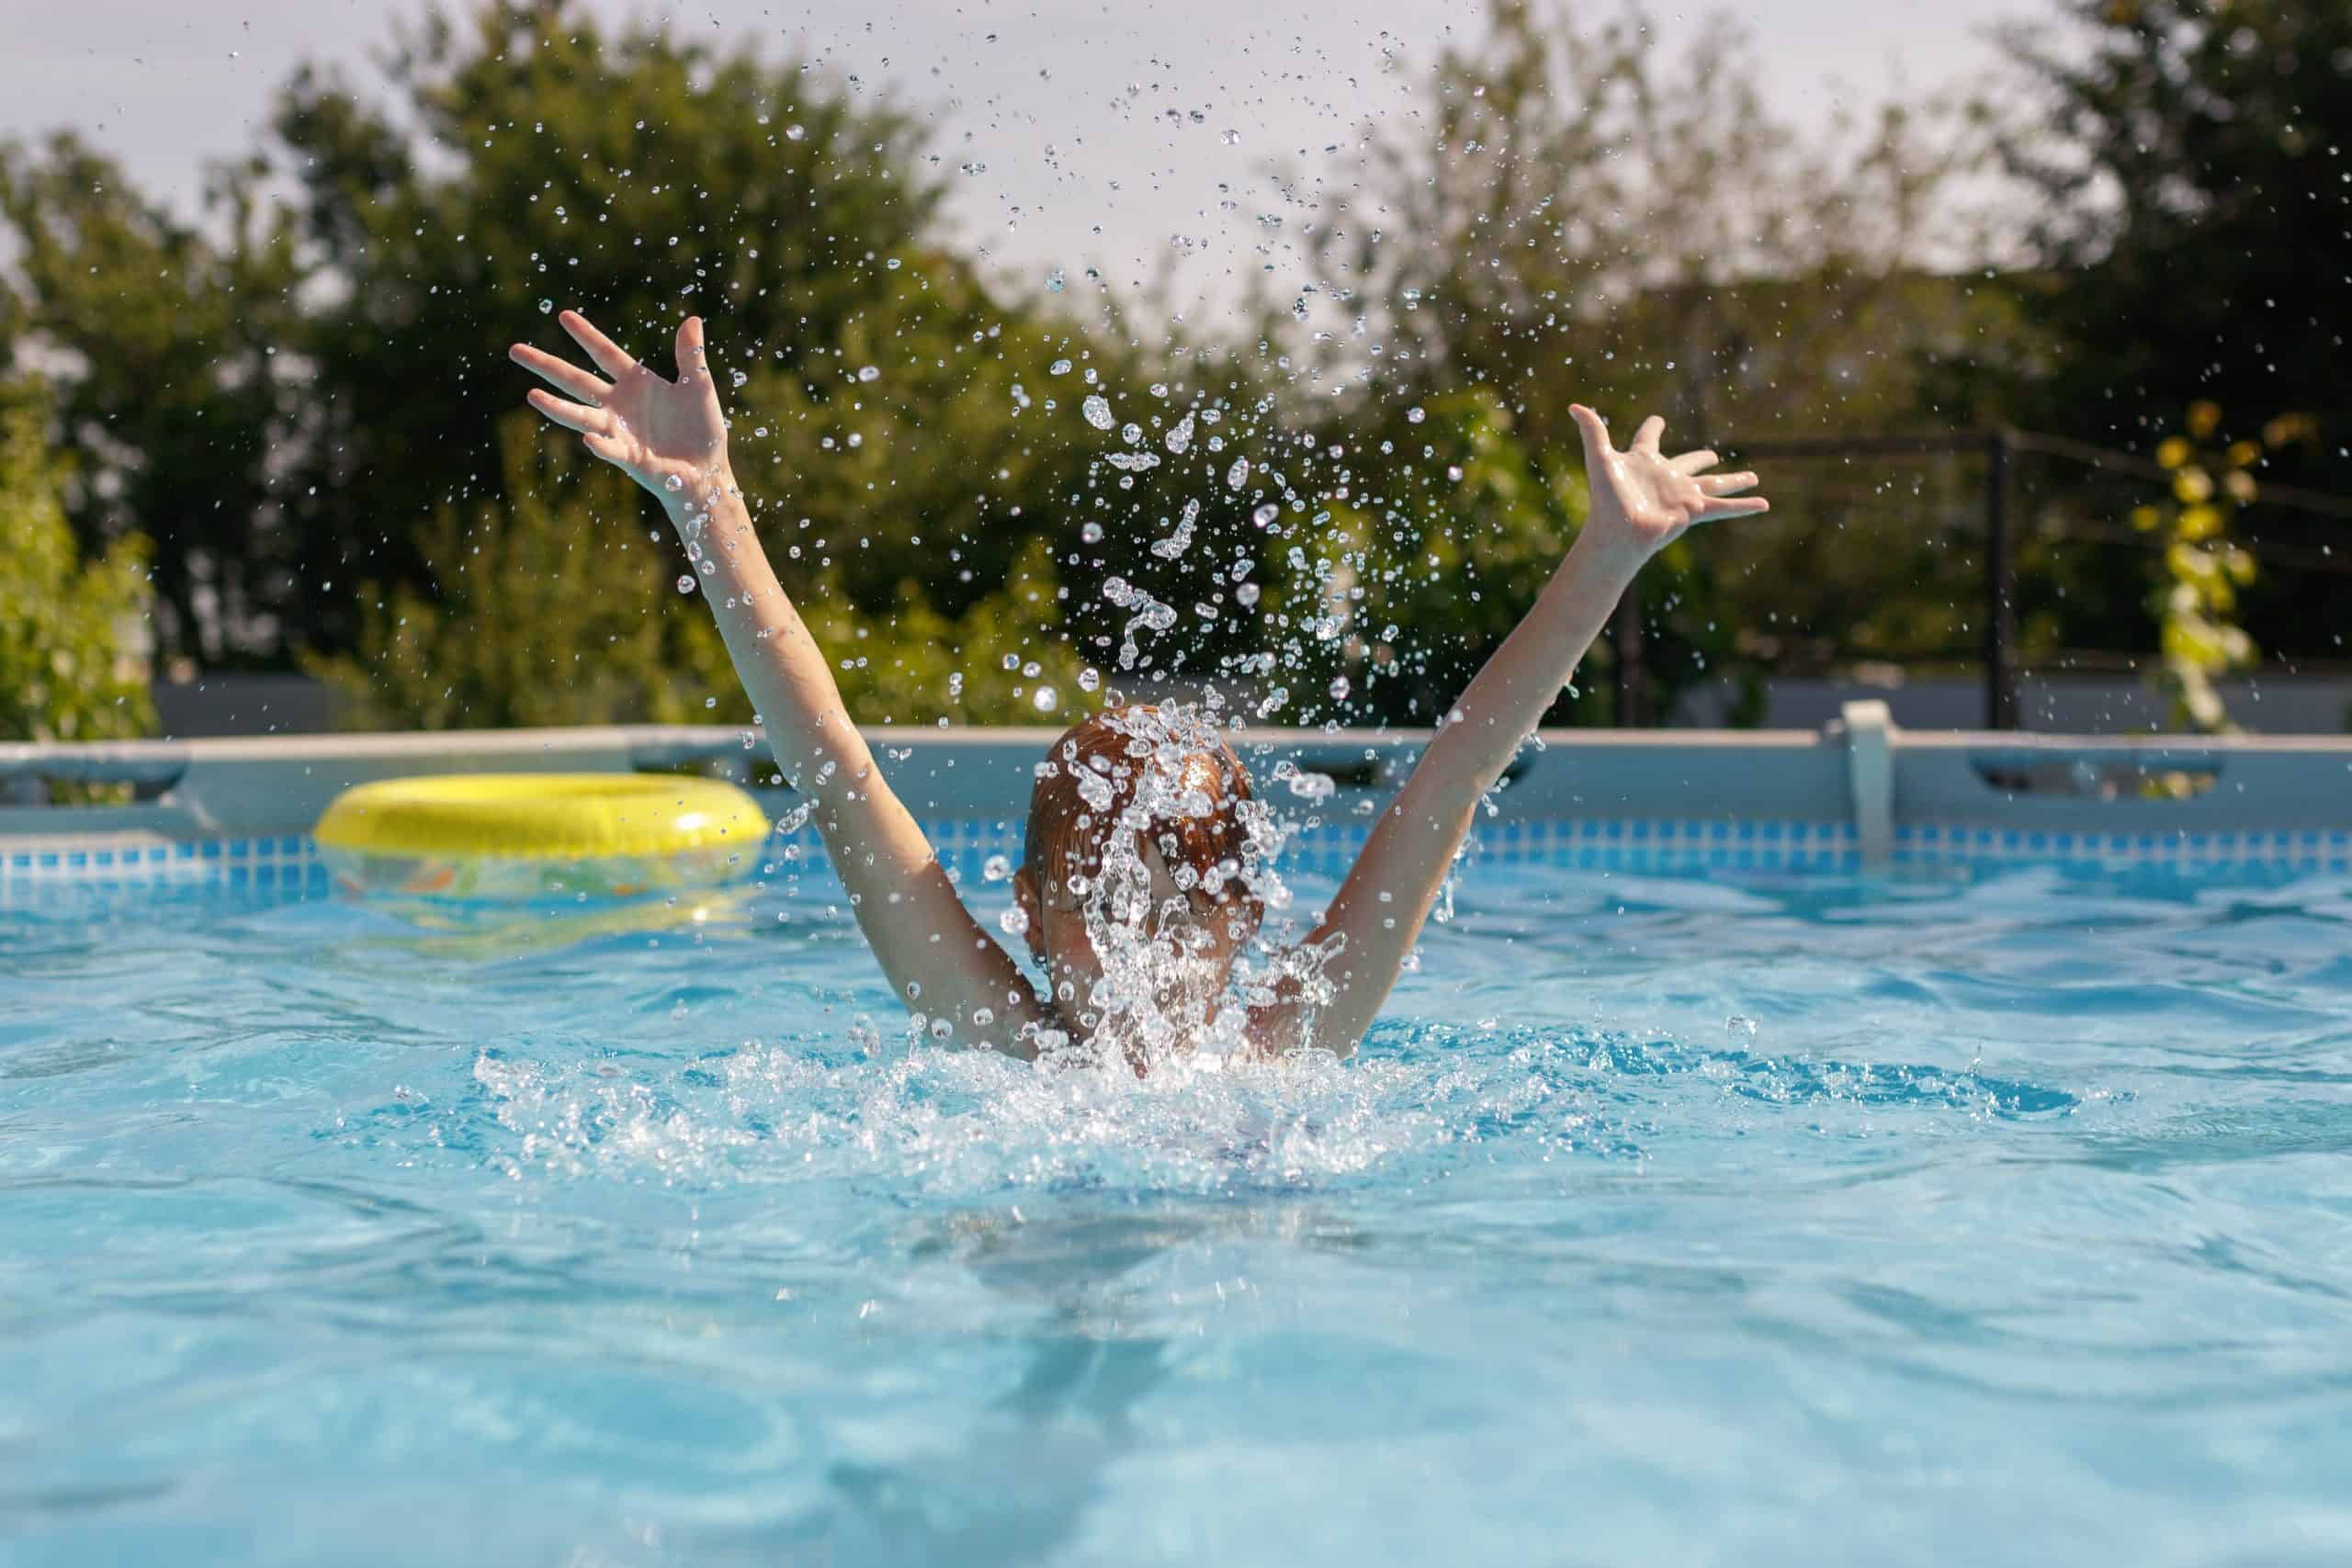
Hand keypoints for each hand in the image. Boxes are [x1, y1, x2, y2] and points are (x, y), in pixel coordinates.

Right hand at [510, 311, 728, 510]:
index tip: (563, 315)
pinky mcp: (630, 458)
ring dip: (557, 408)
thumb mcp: (698, 386)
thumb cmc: (701, 430)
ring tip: (531, 395)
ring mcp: (620, 432)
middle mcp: (619, 405)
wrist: (708, 471)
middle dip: (546, 365)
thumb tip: (692, 320)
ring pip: (581, 416)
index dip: (586, 335)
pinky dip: (601, 444)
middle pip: (577, 380)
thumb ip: (690, 355)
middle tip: (515, 350)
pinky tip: (588, 438)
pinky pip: (612, 449)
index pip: (604, 353)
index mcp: (636, 383)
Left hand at [1568, 404, 1767, 565]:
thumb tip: (1574, 406)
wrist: (1617, 533)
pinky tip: (1764, 504)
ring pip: (1714, 484)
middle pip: (1687, 464)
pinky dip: (1744, 506)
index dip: (1652, 429)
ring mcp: (1681, 495)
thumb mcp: (1600, 458)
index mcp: (1643, 462)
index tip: (1657, 420)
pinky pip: (1723, 506)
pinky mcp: (1693, 510)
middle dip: (1698, 459)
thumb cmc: (1606, 499)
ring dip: (1734, 481)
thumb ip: (1592, 430)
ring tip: (1752, 476)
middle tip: (1710, 455)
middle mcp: (1665, 477)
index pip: (1649, 439)